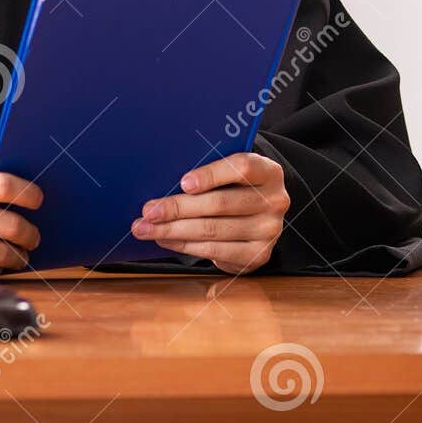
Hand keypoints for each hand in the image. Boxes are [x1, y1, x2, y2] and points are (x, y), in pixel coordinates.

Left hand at [130, 152, 289, 273]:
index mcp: (269, 171)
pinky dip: (185, 245)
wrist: (257, 218)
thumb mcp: (231, 173)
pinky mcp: (258, 255)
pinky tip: (166, 239)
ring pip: (213, 229)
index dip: (212, 175)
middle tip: (149, 211)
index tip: (183, 182)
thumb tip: (162, 180)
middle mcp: (274, 200)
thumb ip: (209, 172)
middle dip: (178, 208)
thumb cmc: (234, 188)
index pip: (242, 167)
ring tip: (146, 228)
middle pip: (221, 203)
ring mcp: (269, 230)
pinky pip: (215, 251)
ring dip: (173, 230)